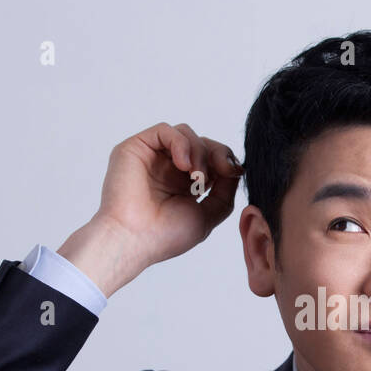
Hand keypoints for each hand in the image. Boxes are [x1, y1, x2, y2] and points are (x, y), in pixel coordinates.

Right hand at [58, 122, 243, 296]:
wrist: (134, 240)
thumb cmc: (164, 235)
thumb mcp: (208, 214)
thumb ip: (225, 191)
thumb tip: (236, 168)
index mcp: (184, 184)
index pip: (211, 158)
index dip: (226, 160)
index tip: (234, 172)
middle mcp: (168, 168)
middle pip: (202, 142)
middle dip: (217, 153)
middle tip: (223, 171)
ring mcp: (152, 157)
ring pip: (186, 134)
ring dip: (200, 152)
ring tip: (197, 176)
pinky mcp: (136, 148)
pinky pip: (165, 131)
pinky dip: (181, 143)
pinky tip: (184, 166)